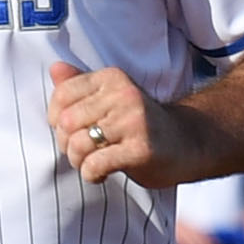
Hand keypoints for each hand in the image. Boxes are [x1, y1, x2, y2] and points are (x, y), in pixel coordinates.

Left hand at [47, 64, 178, 185]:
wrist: (188, 144)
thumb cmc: (141, 125)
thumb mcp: (112, 99)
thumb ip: (81, 86)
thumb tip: (54, 68)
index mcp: (112, 78)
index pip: (62, 95)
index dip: (56, 120)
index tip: (71, 133)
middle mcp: (123, 95)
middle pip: (66, 122)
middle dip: (66, 145)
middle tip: (82, 154)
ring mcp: (133, 121)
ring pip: (78, 144)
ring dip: (79, 162)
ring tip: (92, 164)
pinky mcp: (141, 149)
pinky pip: (96, 164)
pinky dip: (92, 174)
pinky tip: (102, 174)